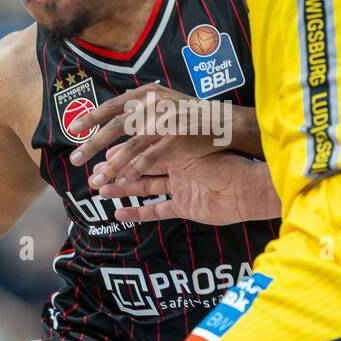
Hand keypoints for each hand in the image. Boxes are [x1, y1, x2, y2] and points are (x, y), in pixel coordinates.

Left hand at [67, 82, 242, 182]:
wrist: (226, 124)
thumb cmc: (192, 117)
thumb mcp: (165, 104)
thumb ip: (140, 110)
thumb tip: (112, 122)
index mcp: (148, 94)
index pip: (114, 105)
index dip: (92, 117)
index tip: (73, 128)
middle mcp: (155, 104)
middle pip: (116, 126)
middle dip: (93, 144)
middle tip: (74, 160)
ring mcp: (166, 121)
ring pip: (131, 146)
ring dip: (111, 165)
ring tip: (96, 180)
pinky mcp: (178, 138)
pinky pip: (151, 157)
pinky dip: (135, 170)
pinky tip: (122, 182)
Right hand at [96, 151, 279, 225]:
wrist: (248, 186)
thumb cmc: (223, 158)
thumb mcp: (185, 144)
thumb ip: (160, 139)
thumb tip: (134, 126)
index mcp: (176, 144)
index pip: (142, 143)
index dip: (120, 147)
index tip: (100, 147)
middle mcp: (176, 164)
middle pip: (139, 166)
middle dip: (115, 168)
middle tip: (93, 171)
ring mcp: (181, 186)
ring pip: (144, 188)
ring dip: (121, 189)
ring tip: (100, 189)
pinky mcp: (186, 206)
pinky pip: (158, 211)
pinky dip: (138, 213)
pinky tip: (120, 214)